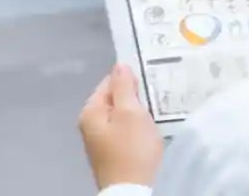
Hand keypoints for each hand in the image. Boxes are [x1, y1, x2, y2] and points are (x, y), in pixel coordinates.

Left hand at [79, 64, 164, 189]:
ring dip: (138, 115)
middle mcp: (90, 125)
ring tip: (158, 113)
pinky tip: (151, 133)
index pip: (109, 82)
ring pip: (122, 118)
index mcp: (90, 111)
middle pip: (115, 101)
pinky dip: (138, 131)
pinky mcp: (112, 156)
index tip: (151, 80)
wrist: (132, 193)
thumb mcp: (131, 113)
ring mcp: (100, 143)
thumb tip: (119, 65)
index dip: (130, 79)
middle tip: (158, 96)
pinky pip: (126, 134)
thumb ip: (124, 87)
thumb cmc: (132, 149)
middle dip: (135, 98)